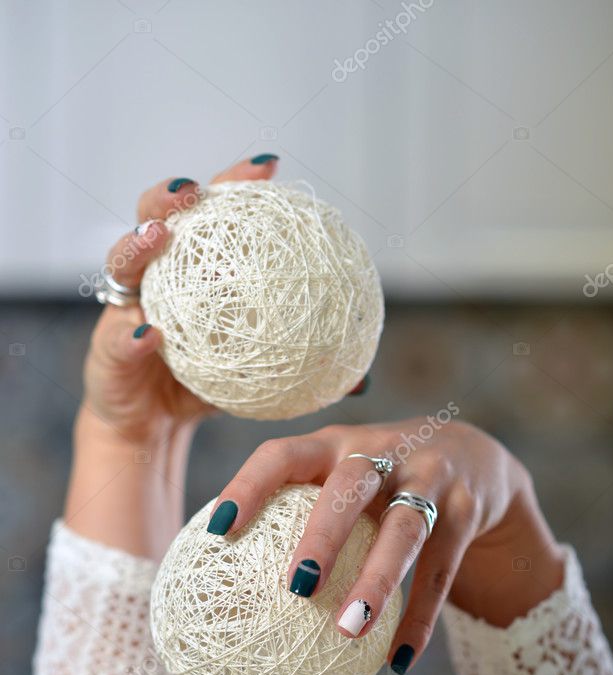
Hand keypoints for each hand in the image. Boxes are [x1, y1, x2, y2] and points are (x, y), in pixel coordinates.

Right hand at [80, 155, 279, 445]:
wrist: (155, 428)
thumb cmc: (207, 387)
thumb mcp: (258, 375)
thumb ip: (304, 369)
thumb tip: (364, 378)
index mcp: (194, 268)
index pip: (214, 213)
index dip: (236, 184)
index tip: (268, 168)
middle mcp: (154, 274)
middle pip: (154, 214)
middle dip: (171, 194)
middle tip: (193, 190)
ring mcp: (125, 306)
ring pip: (122, 259)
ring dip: (138, 242)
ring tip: (158, 237)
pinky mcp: (107, 346)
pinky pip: (118, 337)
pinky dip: (133, 334)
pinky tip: (150, 335)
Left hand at [207, 417, 564, 673]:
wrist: (475, 457)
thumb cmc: (381, 480)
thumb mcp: (343, 475)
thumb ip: (297, 508)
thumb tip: (223, 578)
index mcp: (336, 444)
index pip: (284, 454)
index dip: (249, 486)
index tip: (216, 532)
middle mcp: (383, 452)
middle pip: (351, 486)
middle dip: (324, 534)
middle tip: (297, 588)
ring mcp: (430, 478)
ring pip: (406, 530)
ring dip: (378, 580)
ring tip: (350, 631)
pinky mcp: (467, 510)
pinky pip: (442, 570)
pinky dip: (421, 618)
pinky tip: (397, 662)